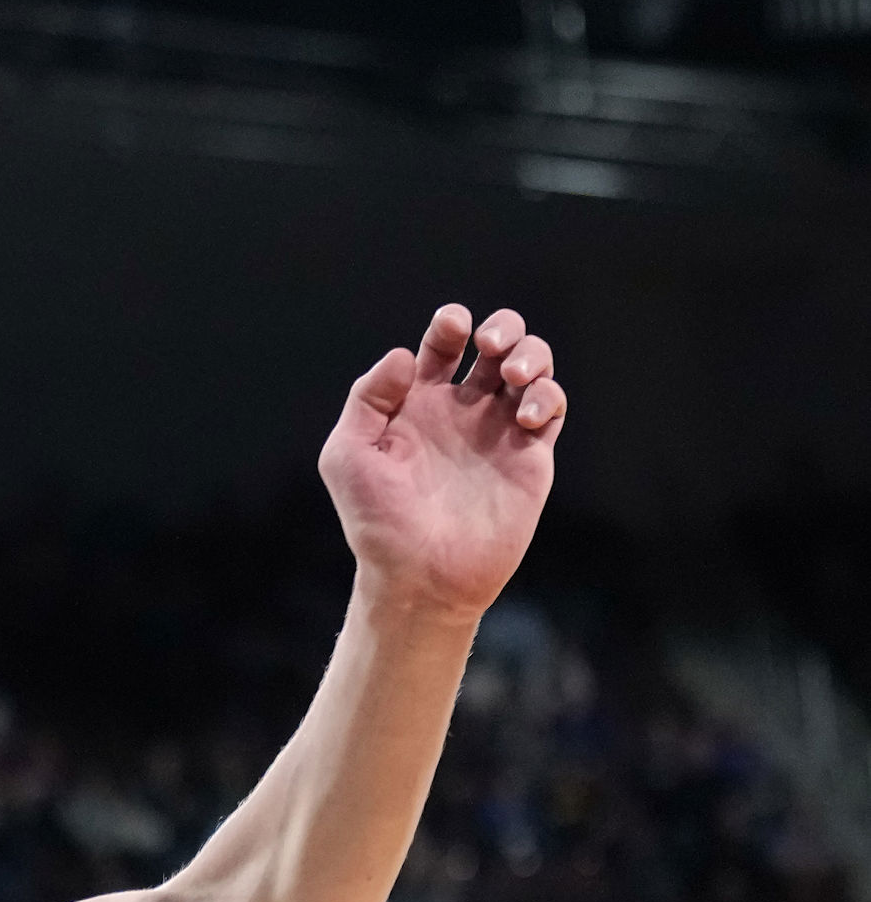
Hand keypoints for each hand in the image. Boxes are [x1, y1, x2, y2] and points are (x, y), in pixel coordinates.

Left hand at [317, 304, 565, 619]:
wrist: (419, 577)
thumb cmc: (378, 522)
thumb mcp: (349, 456)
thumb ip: (367, 399)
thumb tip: (402, 355)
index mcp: (418, 403)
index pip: (442, 345)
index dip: (450, 324)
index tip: (453, 327)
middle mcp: (462, 412)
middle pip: (497, 344)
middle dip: (503, 328)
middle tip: (490, 345)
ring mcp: (498, 432)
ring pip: (532, 368)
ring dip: (532, 354)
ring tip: (513, 375)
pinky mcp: (530, 458)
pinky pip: (552, 408)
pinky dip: (547, 397)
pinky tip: (524, 417)